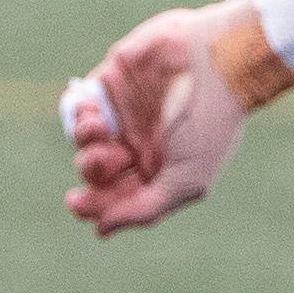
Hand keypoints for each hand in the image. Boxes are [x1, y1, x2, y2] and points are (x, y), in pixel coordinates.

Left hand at [59, 1, 252, 235]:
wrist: (215, 62)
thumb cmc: (208, 124)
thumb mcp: (185, 181)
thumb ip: (143, 209)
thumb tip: (100, 231)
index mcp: (161, 170)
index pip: (118, 197)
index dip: (95, 205)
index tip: (79, 204)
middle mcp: (141, 144)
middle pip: (97, 174)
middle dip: (92, 173)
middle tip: (106, 161)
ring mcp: (125, 113)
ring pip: (84, 143)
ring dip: (84, 144)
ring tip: (101, 132)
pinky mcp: (112, 83)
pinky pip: (79, 107)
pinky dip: (78, 115)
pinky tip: (95, 115)